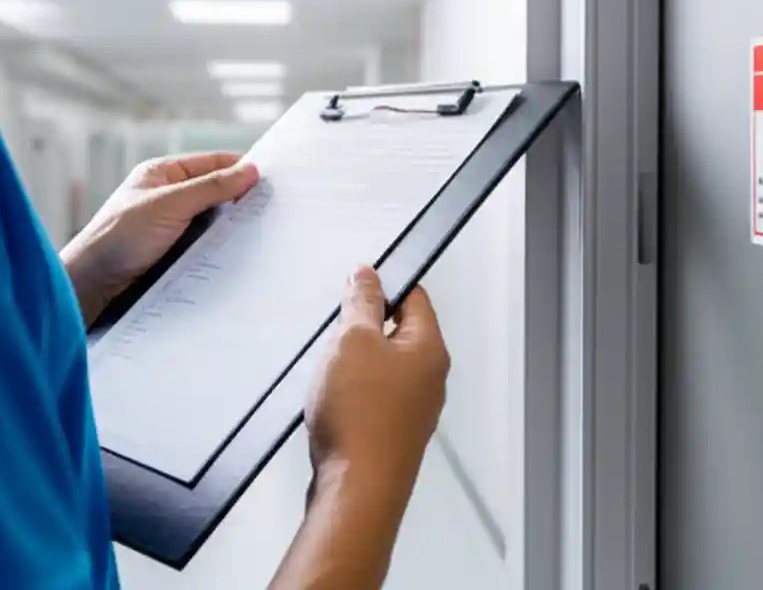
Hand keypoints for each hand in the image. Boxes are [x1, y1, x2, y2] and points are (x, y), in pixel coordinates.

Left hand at [60, 152, 259, 324]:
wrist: (93, 283)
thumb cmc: (119, 237)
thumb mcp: (170, 205)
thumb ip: (211, 187)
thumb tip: (250, 171)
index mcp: (163, 174)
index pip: (212, 163)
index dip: (240, 169)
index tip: (270, 180)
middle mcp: (167, 196)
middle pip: (215, 192)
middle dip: (239, 200)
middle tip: (271, 209)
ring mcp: (170, 224)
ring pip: (212, 220)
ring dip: (231, 227)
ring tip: (259, 232)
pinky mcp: (172, 251)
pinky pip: (204, 244)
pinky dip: (220, 247)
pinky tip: (236, 253)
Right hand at [305, 266, 450, 488]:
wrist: (357, 488)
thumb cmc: (360, 415)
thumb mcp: (353, 340)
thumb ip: (361, 303)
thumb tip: (368, 275)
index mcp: (429, 349)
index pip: (415, 298)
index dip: (385, 284)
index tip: (357, 284)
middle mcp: (430, 379)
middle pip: (399, 333)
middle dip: (364, 328)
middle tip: (337, 336)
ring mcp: (414, 410)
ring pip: (384, 368)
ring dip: (355, 364)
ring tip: (332, 374)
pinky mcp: (393, 434)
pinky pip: (374, 399)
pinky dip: (353, 393)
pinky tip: (333, 403)